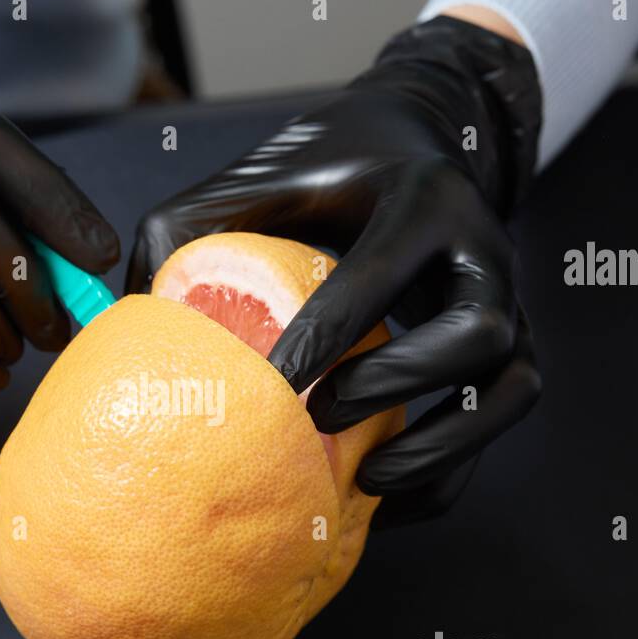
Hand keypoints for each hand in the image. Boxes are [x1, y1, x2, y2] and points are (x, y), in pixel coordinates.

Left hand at [126, 18, 542, 525]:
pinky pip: (500, 420)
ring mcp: (509, 301)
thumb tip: (124, 311)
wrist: (419, 142)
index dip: (325, 338)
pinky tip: (383, 496)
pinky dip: (451, 470)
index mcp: (422, 201)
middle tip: (317, 417)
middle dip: (394, 387)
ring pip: (508, 387)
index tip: (270, 385)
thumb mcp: (259, 176)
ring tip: (365, 479)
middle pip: (474, 334)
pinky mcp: (513, 343)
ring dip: (440, 445)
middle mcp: (482, 251)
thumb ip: (192, 226)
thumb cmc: (331, 166)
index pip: (380, 276)